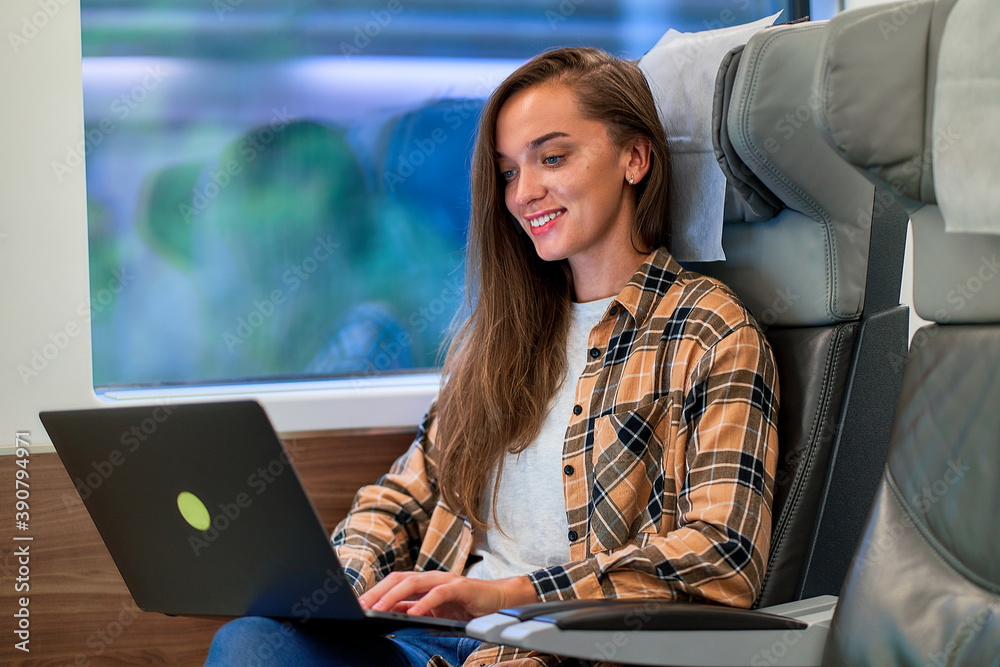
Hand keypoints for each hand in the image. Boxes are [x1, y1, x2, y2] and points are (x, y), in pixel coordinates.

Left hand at [357, 571, 537, 621]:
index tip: (358, 604)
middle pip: (400, 578)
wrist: (498, 602)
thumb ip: (414, 610)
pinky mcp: (460, 587)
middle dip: (378, 592)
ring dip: (394, 596)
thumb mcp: (434, 612)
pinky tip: (413, 613)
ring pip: (414, 583)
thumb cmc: (466, 607)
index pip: (395, 582)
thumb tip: (388, 614)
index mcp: (424, 582)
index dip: (376, 591)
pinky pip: (438, 594)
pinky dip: (424, 603)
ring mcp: (446, 580)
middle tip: (361, 606)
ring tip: (378, 609)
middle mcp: (432, 577)